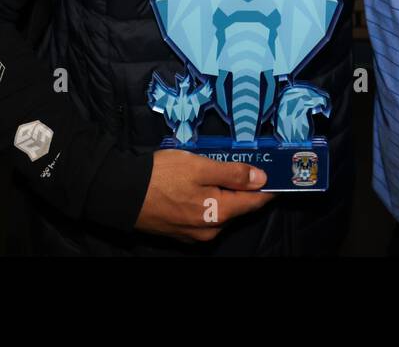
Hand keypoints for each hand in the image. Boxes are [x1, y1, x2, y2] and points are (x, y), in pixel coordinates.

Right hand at [133, 149, 275, 241]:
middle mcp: (210, 229)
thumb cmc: (162, 176)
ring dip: (223, 193)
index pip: (254, 202)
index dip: (268, 188)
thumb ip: (233, 173)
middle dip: (243, 188)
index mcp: (219, 213)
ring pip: (219, 211)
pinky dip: (207, 200)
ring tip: (218, 171)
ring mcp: (192, 233)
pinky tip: (199, 185)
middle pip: (237, 207)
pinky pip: (202, 214)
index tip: (278, 175)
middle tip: (246, 164)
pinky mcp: (178, 231)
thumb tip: (261, 179)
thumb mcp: (200, 167)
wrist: (121, 193)